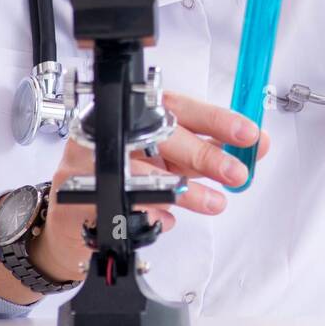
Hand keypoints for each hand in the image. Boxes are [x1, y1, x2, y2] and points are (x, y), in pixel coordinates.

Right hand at [31, 90, 269, 283]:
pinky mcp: (81, 195)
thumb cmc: (123, 177)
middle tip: (236, 172)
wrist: (72, 216)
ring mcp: (92, 161)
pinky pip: (126, 205)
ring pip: (145, 173)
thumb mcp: (166, 158)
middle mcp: (112, 131)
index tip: (248, 133)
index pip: (180, 107)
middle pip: (162, 136)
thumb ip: (203, 151)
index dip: (216, 120)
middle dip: (206, 155)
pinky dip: (155, 215)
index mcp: (136, 113)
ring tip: (213, 202)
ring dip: (186, 192)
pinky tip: (169, 219)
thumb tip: (252, 148)